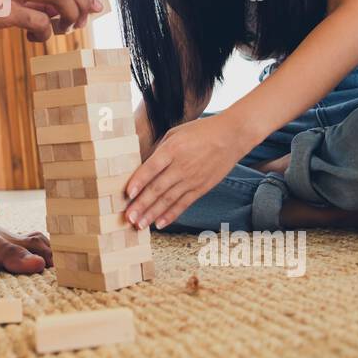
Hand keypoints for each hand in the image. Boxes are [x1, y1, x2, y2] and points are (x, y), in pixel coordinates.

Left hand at [123, 113, 250, 228]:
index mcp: (172, 149)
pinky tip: (159, 224)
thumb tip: (142, 167)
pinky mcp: (201, 188)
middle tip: (128, 217)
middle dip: (141, 204)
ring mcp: (192, 179)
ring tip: (140, 225)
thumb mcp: (175, 133)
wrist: (230, 137)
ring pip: (168, 200)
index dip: (138, 181)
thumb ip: (159, 150)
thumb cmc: (199, 132)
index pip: (151, 168)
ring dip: (152, 214)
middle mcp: (181, 166)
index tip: (127, 194)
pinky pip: (183, 204)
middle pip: (157, 188)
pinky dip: (171, 215)